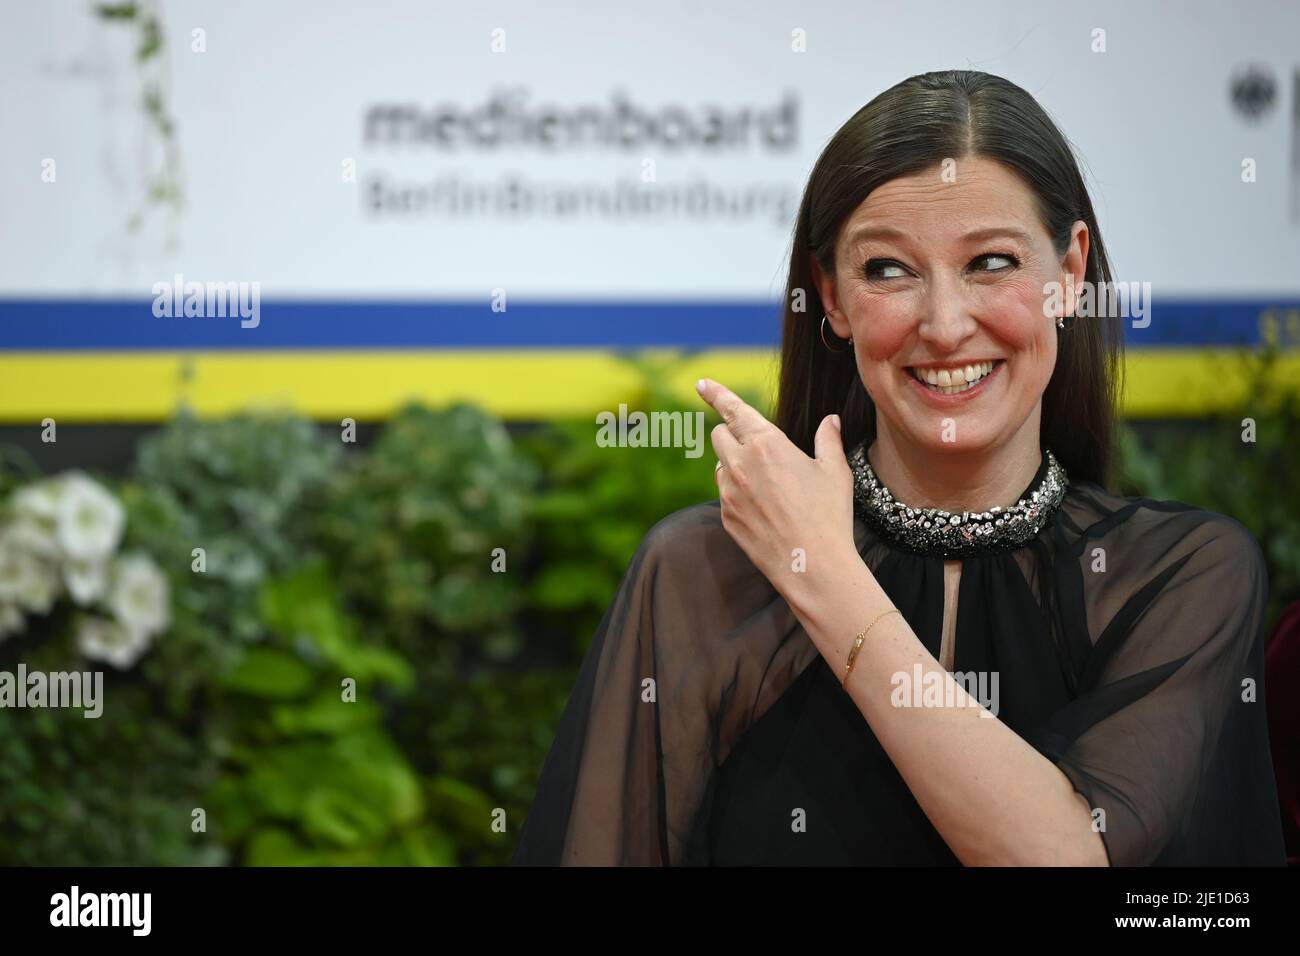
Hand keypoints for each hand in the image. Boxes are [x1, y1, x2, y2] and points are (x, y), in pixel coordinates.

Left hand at [695, 378, 856, 596]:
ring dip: (734, 466)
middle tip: (755, 447)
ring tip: (768, 486)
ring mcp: (728, 492)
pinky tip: (763, 509)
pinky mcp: (725, 516)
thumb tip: (830, 421)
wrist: (812, 565)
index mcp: (766, 443)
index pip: (734, 410)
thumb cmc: (828, 515)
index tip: (701, 382)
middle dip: (732, 434)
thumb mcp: (835, 472)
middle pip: (719, 435)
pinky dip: (736, 493)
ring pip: (720, 466)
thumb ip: (828, 440)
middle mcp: (740, 464)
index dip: (716, 394)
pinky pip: (724, 494)